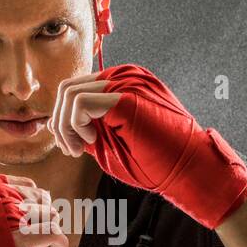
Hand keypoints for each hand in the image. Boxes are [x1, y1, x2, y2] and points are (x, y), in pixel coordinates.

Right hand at [0, 173, 67, 246]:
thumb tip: (32, 209)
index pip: (29, 187)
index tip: (34, 226)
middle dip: (46, 223)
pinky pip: (54, 235)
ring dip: (52, 238)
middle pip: (42, 202)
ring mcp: (10, 213)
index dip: (37, 208)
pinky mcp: (20, 236)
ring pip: (50, 218)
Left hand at [47, 63, 246, 228]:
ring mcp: (126, 82)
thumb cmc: (156, 162)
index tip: (73, 147)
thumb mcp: (112, 142)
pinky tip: (91, 141)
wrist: (190, 170)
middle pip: (68, 88)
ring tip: (80, 149)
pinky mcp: (126, 96)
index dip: (64, 120)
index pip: (76, 89)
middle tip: (72, 150)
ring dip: (66, 126)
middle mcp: (124, 76)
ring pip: (70, 93)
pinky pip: (80, 102)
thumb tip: (56, 124)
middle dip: (60, 123)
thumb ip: (89, 127)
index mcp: (123, 84)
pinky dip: (76, 125)